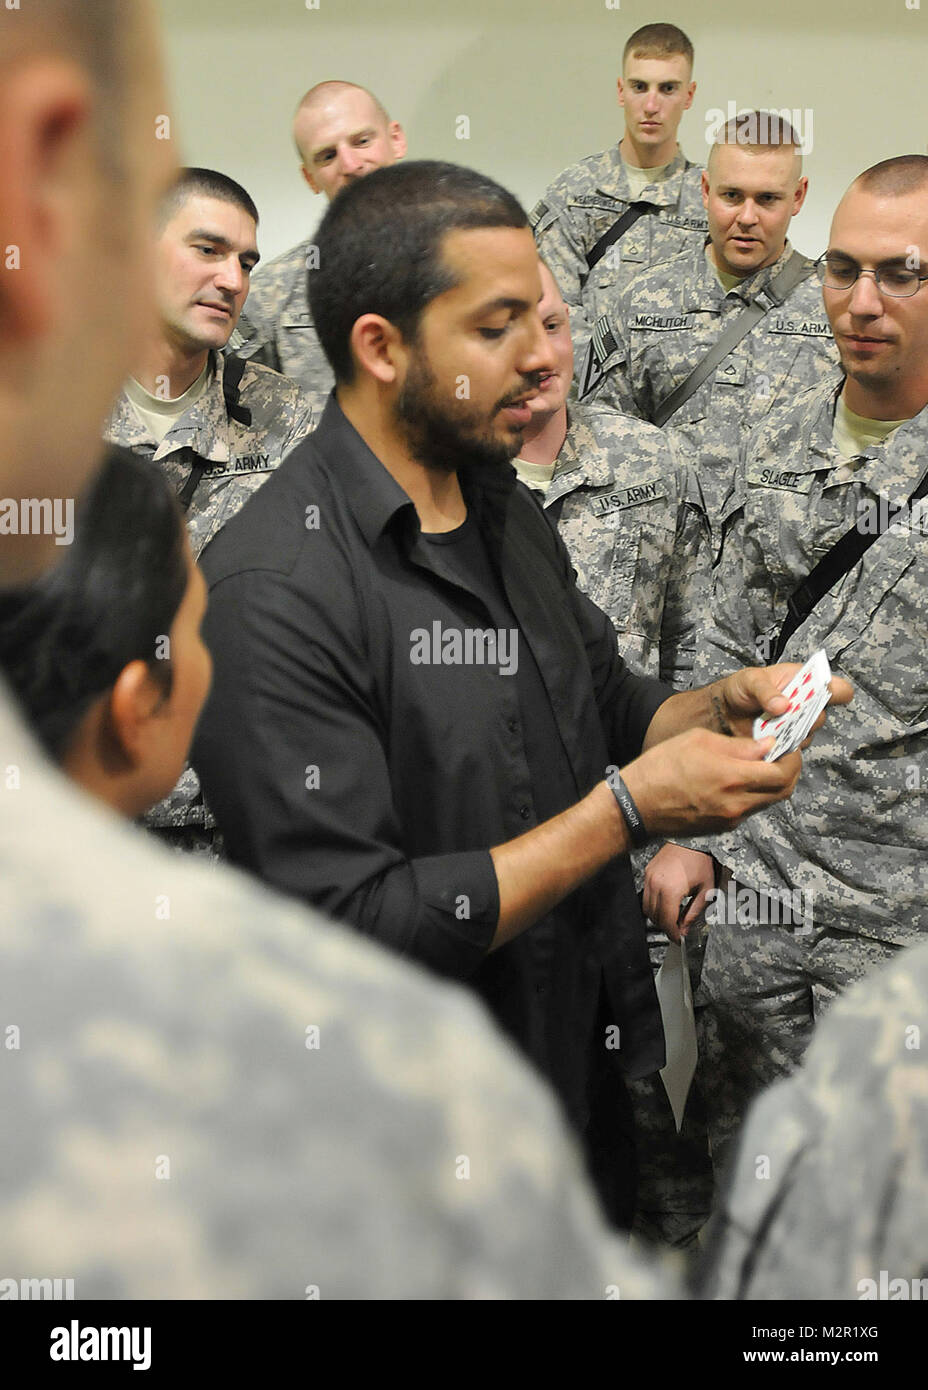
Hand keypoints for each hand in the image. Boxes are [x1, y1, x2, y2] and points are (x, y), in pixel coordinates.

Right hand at [621, 726, 801, 838]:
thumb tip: (765, 746)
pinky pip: (749, 810)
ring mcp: (731, 819)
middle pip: (783, 791)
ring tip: (759, 766)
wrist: (635, 806)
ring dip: (771, 784)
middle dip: (789, 771)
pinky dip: (753, 794)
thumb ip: (737, 745)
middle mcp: (737, 803)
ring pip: (768, 801)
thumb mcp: (698, 741)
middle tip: (782, 756)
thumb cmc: (660, 769)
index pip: (783, 772)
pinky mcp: (722, 827)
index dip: (792, 757)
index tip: (788, 745)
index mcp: (733, 778)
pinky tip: (738, 780)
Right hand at [643, 844, 714, 941]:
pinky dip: (653, 904)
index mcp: (671, 890)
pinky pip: (646, 895)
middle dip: (666, 927)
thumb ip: (694, 912)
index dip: (673, 934)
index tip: (680, 939)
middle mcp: (656, 885)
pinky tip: (666, 904)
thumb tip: (686, 928)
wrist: (691, 840)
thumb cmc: (700, 862)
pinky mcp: (647, 873)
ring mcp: (649, 878)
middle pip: (655, 917)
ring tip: (672, 918)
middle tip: (677, 930)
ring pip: (647, 908)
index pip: (667, 921)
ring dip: (658, 917)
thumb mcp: (705, 890)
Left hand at [711, 664, 852, 743]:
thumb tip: (782, 705)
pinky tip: (767, 739)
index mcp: (805, 681)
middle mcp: (807, 704)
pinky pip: (793, 749)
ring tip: (770, 726)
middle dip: (803, 717)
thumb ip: (765, 691)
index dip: (837, 691)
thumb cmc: (742, 688)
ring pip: (807, 734)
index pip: (836, 687)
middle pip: (821, 716)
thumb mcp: (750, 681)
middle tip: (785, 714)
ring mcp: (798, 725)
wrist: (725, 710)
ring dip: (790, 732)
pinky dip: (782, 745)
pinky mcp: (787, 742)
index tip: (823, 695)